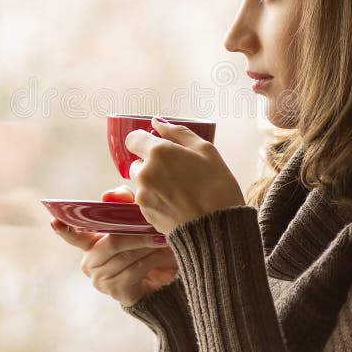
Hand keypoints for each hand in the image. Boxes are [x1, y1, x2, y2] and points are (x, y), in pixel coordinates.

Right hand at [50, 186, 178, 306]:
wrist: (158, 279)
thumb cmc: (141, 244)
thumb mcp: (132, 219)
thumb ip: (122, 202)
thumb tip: (108, 195)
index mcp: (89, 243)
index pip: (73, 235)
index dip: (64, 229)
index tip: (55, 221)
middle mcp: (90, 262)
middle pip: (112, 243)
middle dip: (136, 234)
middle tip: (157, 226)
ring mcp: (101, 280)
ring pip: (126, 256)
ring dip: (149, 246)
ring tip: (166, 238)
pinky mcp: (117, 292)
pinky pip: (136, 271)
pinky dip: (154, 260)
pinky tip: (167, 254)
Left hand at [124, 117, 244, 234]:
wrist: (218, 229)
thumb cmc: (217, 187)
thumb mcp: (206, 151)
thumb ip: (178, 133)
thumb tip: (157, 123)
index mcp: (158, 152)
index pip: (133, 138)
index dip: (145, 141)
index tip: (158, 147)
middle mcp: (144, 172)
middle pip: (138, 162)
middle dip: (152, 164)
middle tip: (177, 172)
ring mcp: (143, 195)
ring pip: (142, 182)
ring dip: (154, 182)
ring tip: (181, 191)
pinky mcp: (145, 214)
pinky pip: (146, 200)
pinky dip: (157, 199)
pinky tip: (178, 203)